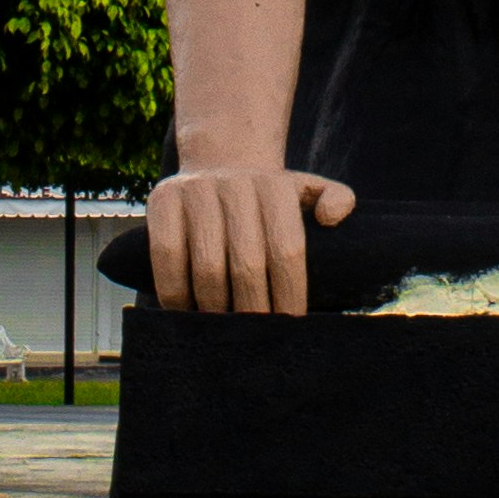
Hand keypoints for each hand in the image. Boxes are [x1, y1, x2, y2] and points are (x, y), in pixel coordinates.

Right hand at [145, 165, 357, 312]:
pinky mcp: (161, 200)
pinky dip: (175, 292)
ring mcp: (196, 190)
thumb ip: (337, 198)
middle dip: (253, 310)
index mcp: (276, 187)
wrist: (221, 161)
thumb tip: (331, 218)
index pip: (287, 250)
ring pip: (208, 267)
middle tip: (256, 336)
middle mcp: (236, 185)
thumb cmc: (270, 196)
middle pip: (247, 265)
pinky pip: (166, 256)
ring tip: (224, 330)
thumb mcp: (308, 188)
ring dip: (215, 308)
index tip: (288, 325)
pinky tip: (186, 311)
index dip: (289, 294)